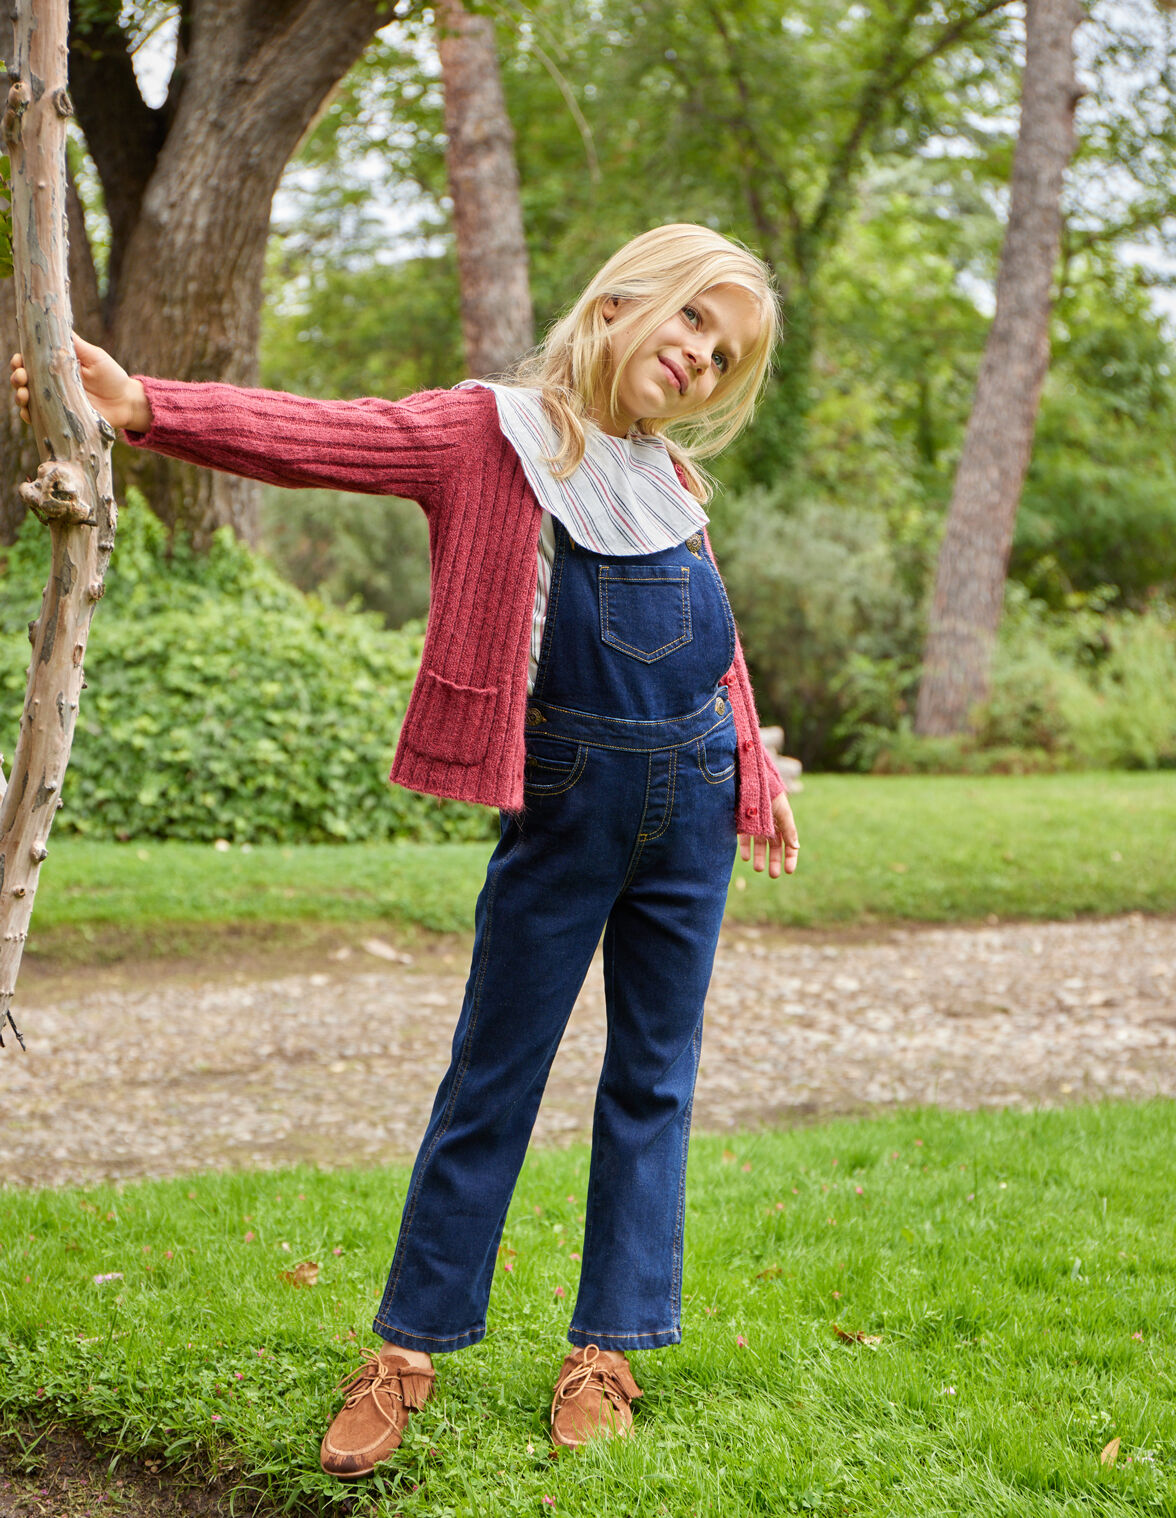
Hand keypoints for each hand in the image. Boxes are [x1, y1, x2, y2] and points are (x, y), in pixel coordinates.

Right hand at [10, 333, 151, 431]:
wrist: (126, 403)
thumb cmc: (111, 376)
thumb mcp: (94, 356)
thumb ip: (76, 344)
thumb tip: (56, 324)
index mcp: (56, 366)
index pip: (30, 361)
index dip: (20, 360)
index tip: (19, 360)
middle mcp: (51, 384)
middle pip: (24, 380)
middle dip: (17, 377)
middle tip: (22, 376)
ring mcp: (54, 402)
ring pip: (27, 399)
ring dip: (20, 396)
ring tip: (24, 394)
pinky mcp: (61, 419)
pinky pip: (40, 419)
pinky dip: (30, 416)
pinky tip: (28, 413)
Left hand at [738, 789, 798, 879]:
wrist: (749, 779)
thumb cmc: (770, 794)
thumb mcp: (782, 812)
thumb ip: (789, 829)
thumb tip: (796, 847)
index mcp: (783, 822)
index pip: (789, 844)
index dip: (790, 857)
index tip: (789, 871)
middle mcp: (770, 825)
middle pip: (774, 847)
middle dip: (774, 861)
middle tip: (773, 875)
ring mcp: (756, 825)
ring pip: (759, 846)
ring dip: (759, 858)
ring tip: (759, 868)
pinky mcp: (742, 823)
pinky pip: (745, 839)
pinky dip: (745, 849)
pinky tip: (745, 857)